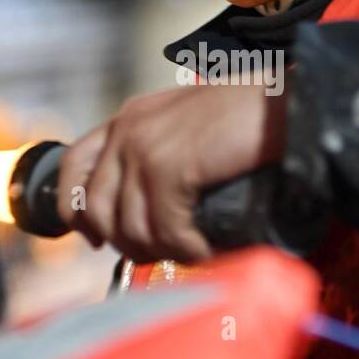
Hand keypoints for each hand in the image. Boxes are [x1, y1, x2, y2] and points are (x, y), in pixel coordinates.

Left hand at [56, 81, 287, 262]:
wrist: (285, 103)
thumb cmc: (250, 117)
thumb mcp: (189, 128)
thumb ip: (161, 155)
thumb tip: (144, 212)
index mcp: (129, 118)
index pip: (73, 166)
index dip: (76, 210)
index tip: (96, 239)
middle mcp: (129, 129)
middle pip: (96, 208)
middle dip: (124, 242)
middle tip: (159, 254)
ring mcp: (145, 147)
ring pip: (129, 226)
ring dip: (161, 250)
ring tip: (192, 251)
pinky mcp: (169, 167)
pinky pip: (165, 230)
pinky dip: (187, 249)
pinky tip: (206, 248)